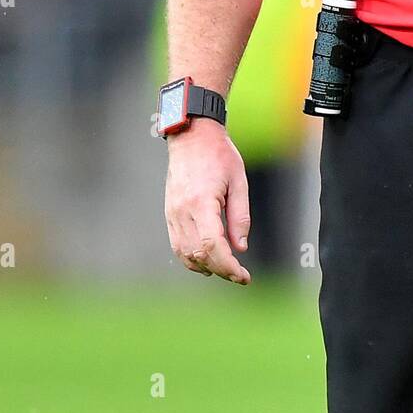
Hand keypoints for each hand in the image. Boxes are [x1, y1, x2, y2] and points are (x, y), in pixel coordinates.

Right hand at [164, 118, 251, 283]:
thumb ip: (240, 216)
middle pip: (198, 254)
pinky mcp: (170, 214)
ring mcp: (172, 213)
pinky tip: (207, 262)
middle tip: (240, 276)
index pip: (211, 245)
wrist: (192, 137)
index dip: (227, 265)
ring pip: (185, 254)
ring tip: (226, 269)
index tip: (243, 275)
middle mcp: (182, 211)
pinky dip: (191, 259)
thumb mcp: (239, 181)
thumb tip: (240, 248)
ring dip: (206, 267)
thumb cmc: (219, 155)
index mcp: (201, 202)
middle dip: (221, 270)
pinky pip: (177, 245)